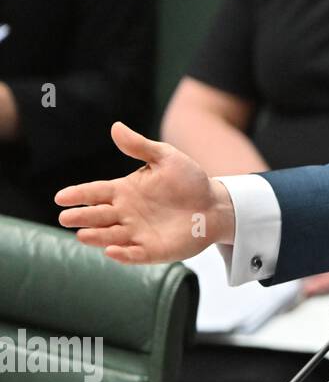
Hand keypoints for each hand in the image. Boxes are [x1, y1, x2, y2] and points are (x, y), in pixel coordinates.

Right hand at [54, 121, 230, 263]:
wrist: (214, 204)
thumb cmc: (188, 180)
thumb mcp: (166, 158)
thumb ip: (140, 146)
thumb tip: (116, 127)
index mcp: (124, 191)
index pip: (94, 192)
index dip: (78, 194)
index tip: (61, 197)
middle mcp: (125, 213)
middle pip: (97, 216)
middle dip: (81, 217)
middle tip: (65, 218)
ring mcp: (137, 233)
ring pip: (111, 236)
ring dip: (97, 236)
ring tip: (82, 235)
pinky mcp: (152, 250)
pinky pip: (134, 254)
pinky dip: (123, 254)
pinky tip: (111, 251)